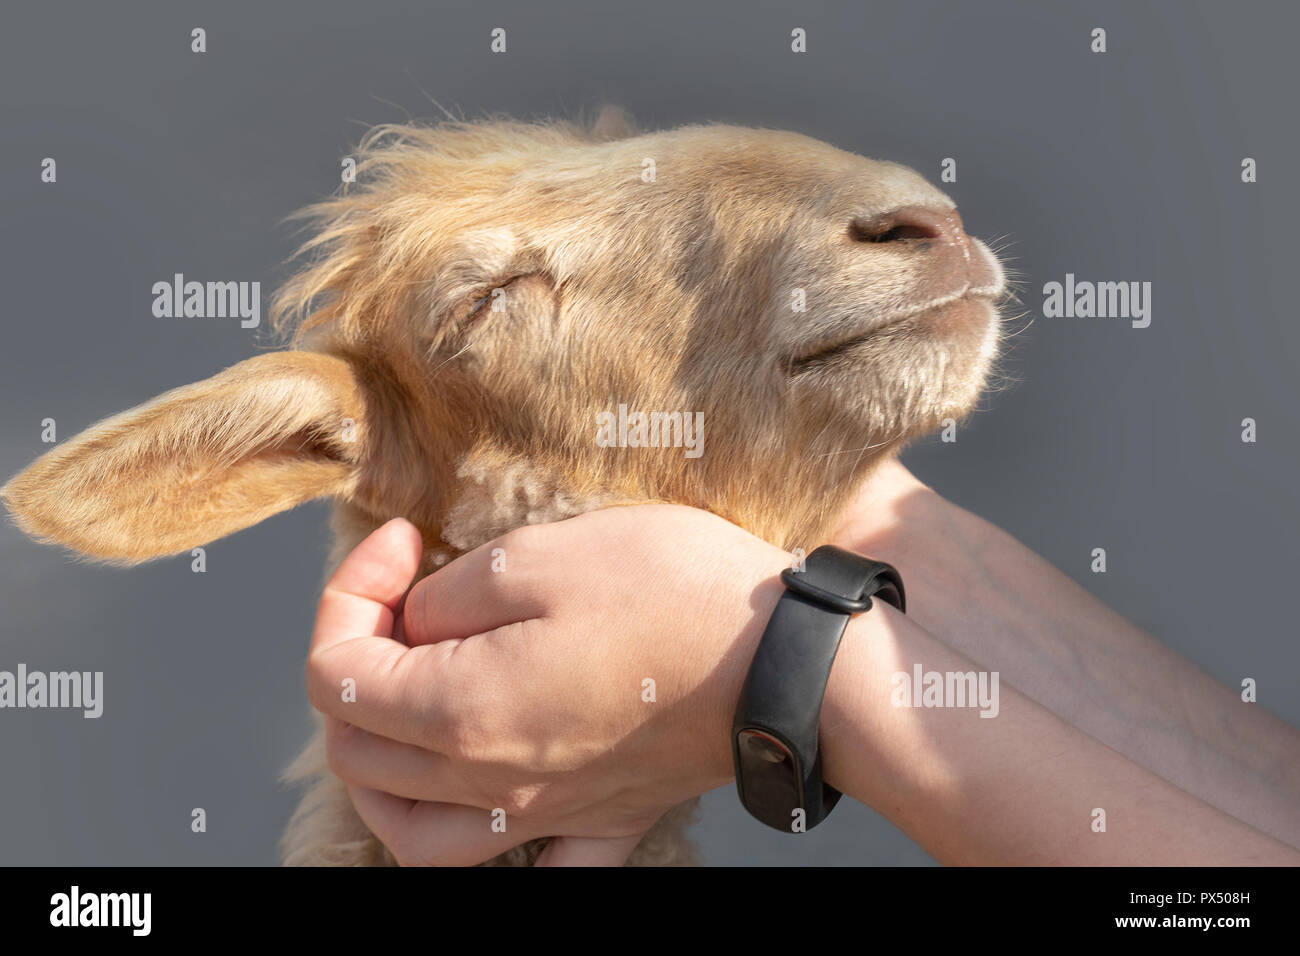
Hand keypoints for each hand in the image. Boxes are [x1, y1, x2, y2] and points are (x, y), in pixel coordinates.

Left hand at [307, 506, 791, 865]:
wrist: (789, 661)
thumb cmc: (676, 594)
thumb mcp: (543, 553)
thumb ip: (449, 593)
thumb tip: (415, 620)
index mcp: (462, 711)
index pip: (334, 674)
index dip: (347, 594)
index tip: (400, 543)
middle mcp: (491, 782)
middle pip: (357, 754)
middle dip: (353, 666)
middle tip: (406, 601)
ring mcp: (548, 814)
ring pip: (411, 833)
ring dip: (381, 771)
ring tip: (402, 710)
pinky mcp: (602, 820)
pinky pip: (529, 870)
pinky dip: (484, 844)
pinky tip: (490, 803)